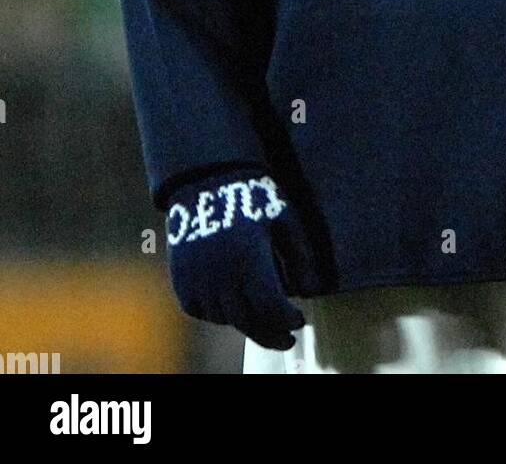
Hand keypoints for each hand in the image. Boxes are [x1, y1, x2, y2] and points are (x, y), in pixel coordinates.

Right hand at [165, 169, 308, 349]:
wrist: (207, 180)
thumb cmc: (253, 196)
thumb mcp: (284, 218)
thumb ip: (300, 256)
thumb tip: (311, 292)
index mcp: (248, 257)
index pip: (270, 306)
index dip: (287, 319)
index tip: (300, 320)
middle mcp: (220, 273)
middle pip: (248, 320)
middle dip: (271, 333)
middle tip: (287, 339)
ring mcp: (197, 279)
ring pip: (224, 318)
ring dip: (246, 323)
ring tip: (263, 319)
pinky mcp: (181, 279)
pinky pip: (200, 311)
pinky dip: (218, 315)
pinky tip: (234, 308)